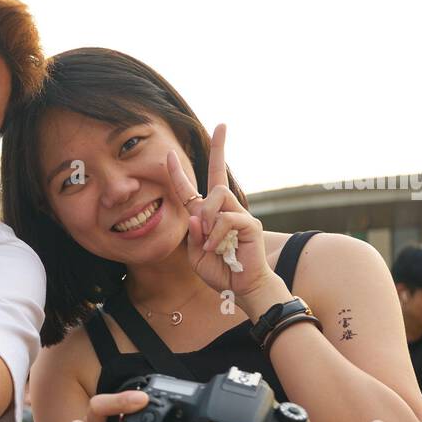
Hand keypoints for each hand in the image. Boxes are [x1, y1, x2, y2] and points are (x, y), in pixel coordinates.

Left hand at [165, 123, 275, 301]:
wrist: (241, 289)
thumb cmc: (221, 272)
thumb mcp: (196, 255)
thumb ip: (191, 235)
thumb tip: (194, 214)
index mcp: (208, 216)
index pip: (191, 190)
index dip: (179, 173)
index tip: (171, 153)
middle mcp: (225, 210)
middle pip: (216, 178)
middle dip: (218, 153)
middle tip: (221, 132)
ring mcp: (239, 215)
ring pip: (218, 196)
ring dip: (207, 219)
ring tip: (208, 242)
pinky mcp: (250, 224)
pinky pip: (227, 218)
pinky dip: (215, 234)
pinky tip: (215, 248)